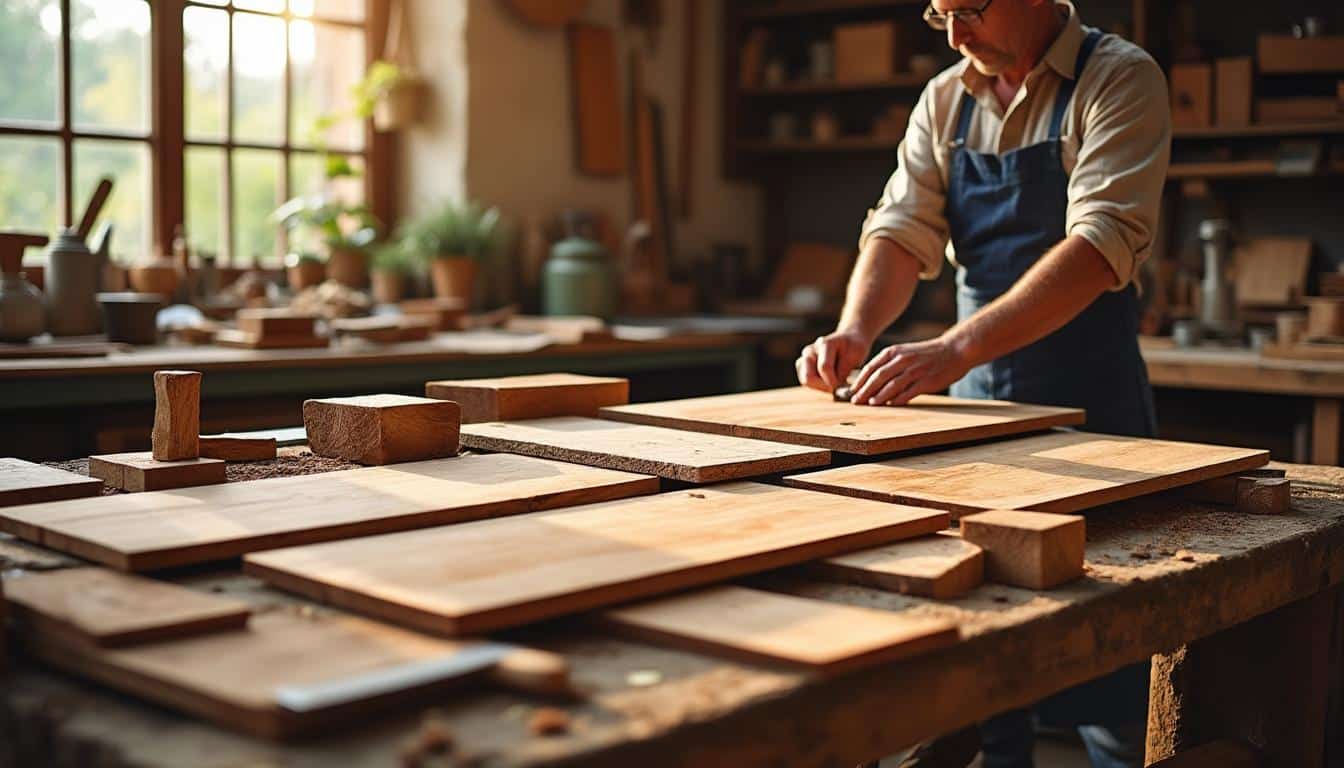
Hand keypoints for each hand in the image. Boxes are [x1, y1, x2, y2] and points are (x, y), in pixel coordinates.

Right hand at [796, 329, 870, 391]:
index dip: (834, 381)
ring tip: (833, 384)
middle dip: (824, 386)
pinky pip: (805, 382)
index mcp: (824, 344)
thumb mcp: (855, 356)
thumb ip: (843, 371)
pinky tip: (828, 382)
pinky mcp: (802, 366)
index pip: (824, 367)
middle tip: (837, 387)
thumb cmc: (853, 348)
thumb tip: (836, 388)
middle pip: (808, 377)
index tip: (845, 386)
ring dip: (820, 387)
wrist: (848, 340)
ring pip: (805, 381)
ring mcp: (804, 358)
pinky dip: (817, 386)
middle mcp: (810, 350)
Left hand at [848, 334, 972, 405]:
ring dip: (879, 396)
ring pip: (891, 385)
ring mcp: (915, 370)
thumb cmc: (926, 354)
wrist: (954, 350)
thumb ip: (889, 364)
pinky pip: (908, 392)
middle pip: (878, 377)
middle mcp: (902, 359)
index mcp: (894, 352)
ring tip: (870, 404)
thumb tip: (871, 382)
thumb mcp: (904, 352)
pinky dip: (898, 399)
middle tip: (856, 401)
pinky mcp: (926, 381)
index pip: (871, 368)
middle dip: (864, 391)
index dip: (859, 382)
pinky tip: (890, 405)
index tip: (851, 392)